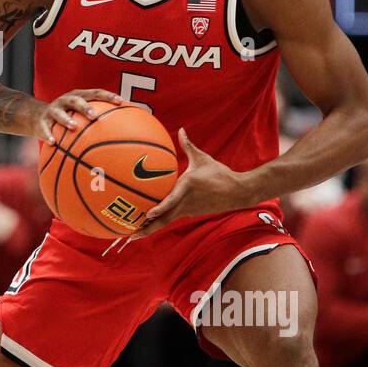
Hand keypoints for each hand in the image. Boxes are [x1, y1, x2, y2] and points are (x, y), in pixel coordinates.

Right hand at [31, 88, 123, 143]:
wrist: (36, 116)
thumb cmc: (67, 117)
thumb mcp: (79, 114)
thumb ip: (97, 120)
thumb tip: (123, 134)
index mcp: (78, 96)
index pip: (95, 93)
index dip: (108, 96)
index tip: (120, 102)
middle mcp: (65, 101)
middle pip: (76, 100)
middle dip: (85, 107)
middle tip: (94, 116)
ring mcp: (53, 110)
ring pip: (59, 113)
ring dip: (66, 120)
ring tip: (73, 127)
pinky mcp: (41, 121)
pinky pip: (45, 129)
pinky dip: (48, 135)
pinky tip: (53, 143)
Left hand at [132, 129, 251, 237]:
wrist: (237, 192)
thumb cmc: (220, 174)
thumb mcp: (202, 159)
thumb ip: (188, 145)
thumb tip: (180, 129)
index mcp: (186, 188)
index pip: (171, 201)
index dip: (160, 208)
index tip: (148, 214)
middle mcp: (185, 203)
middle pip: (163, 220)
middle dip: (146, 229)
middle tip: (129, 237)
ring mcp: (187, 210)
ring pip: (166, 222)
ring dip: (150, 229)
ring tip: (133, 235)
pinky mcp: (189, 213)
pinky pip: (171, 218)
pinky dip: (159, 222)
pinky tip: (147, 223)